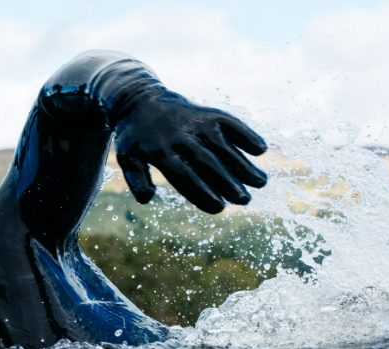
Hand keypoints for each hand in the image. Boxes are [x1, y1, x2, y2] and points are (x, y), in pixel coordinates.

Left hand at [114, 90, 267, 213]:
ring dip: (242, 163)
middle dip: (227, 181)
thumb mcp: (127, 157)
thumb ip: (136, 178)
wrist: (138, 99)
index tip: (219, 208)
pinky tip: (261, 150)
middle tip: (244, 200)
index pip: (184, 176)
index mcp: (159, 151)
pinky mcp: (208, 113)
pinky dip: (245, 134)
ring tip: (260, 182)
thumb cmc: (135, 137)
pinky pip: (230, 123)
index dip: (202, 192)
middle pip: (207, 162)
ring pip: (223, 145)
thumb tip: (147, 199)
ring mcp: (197, 123)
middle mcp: (181, 136)